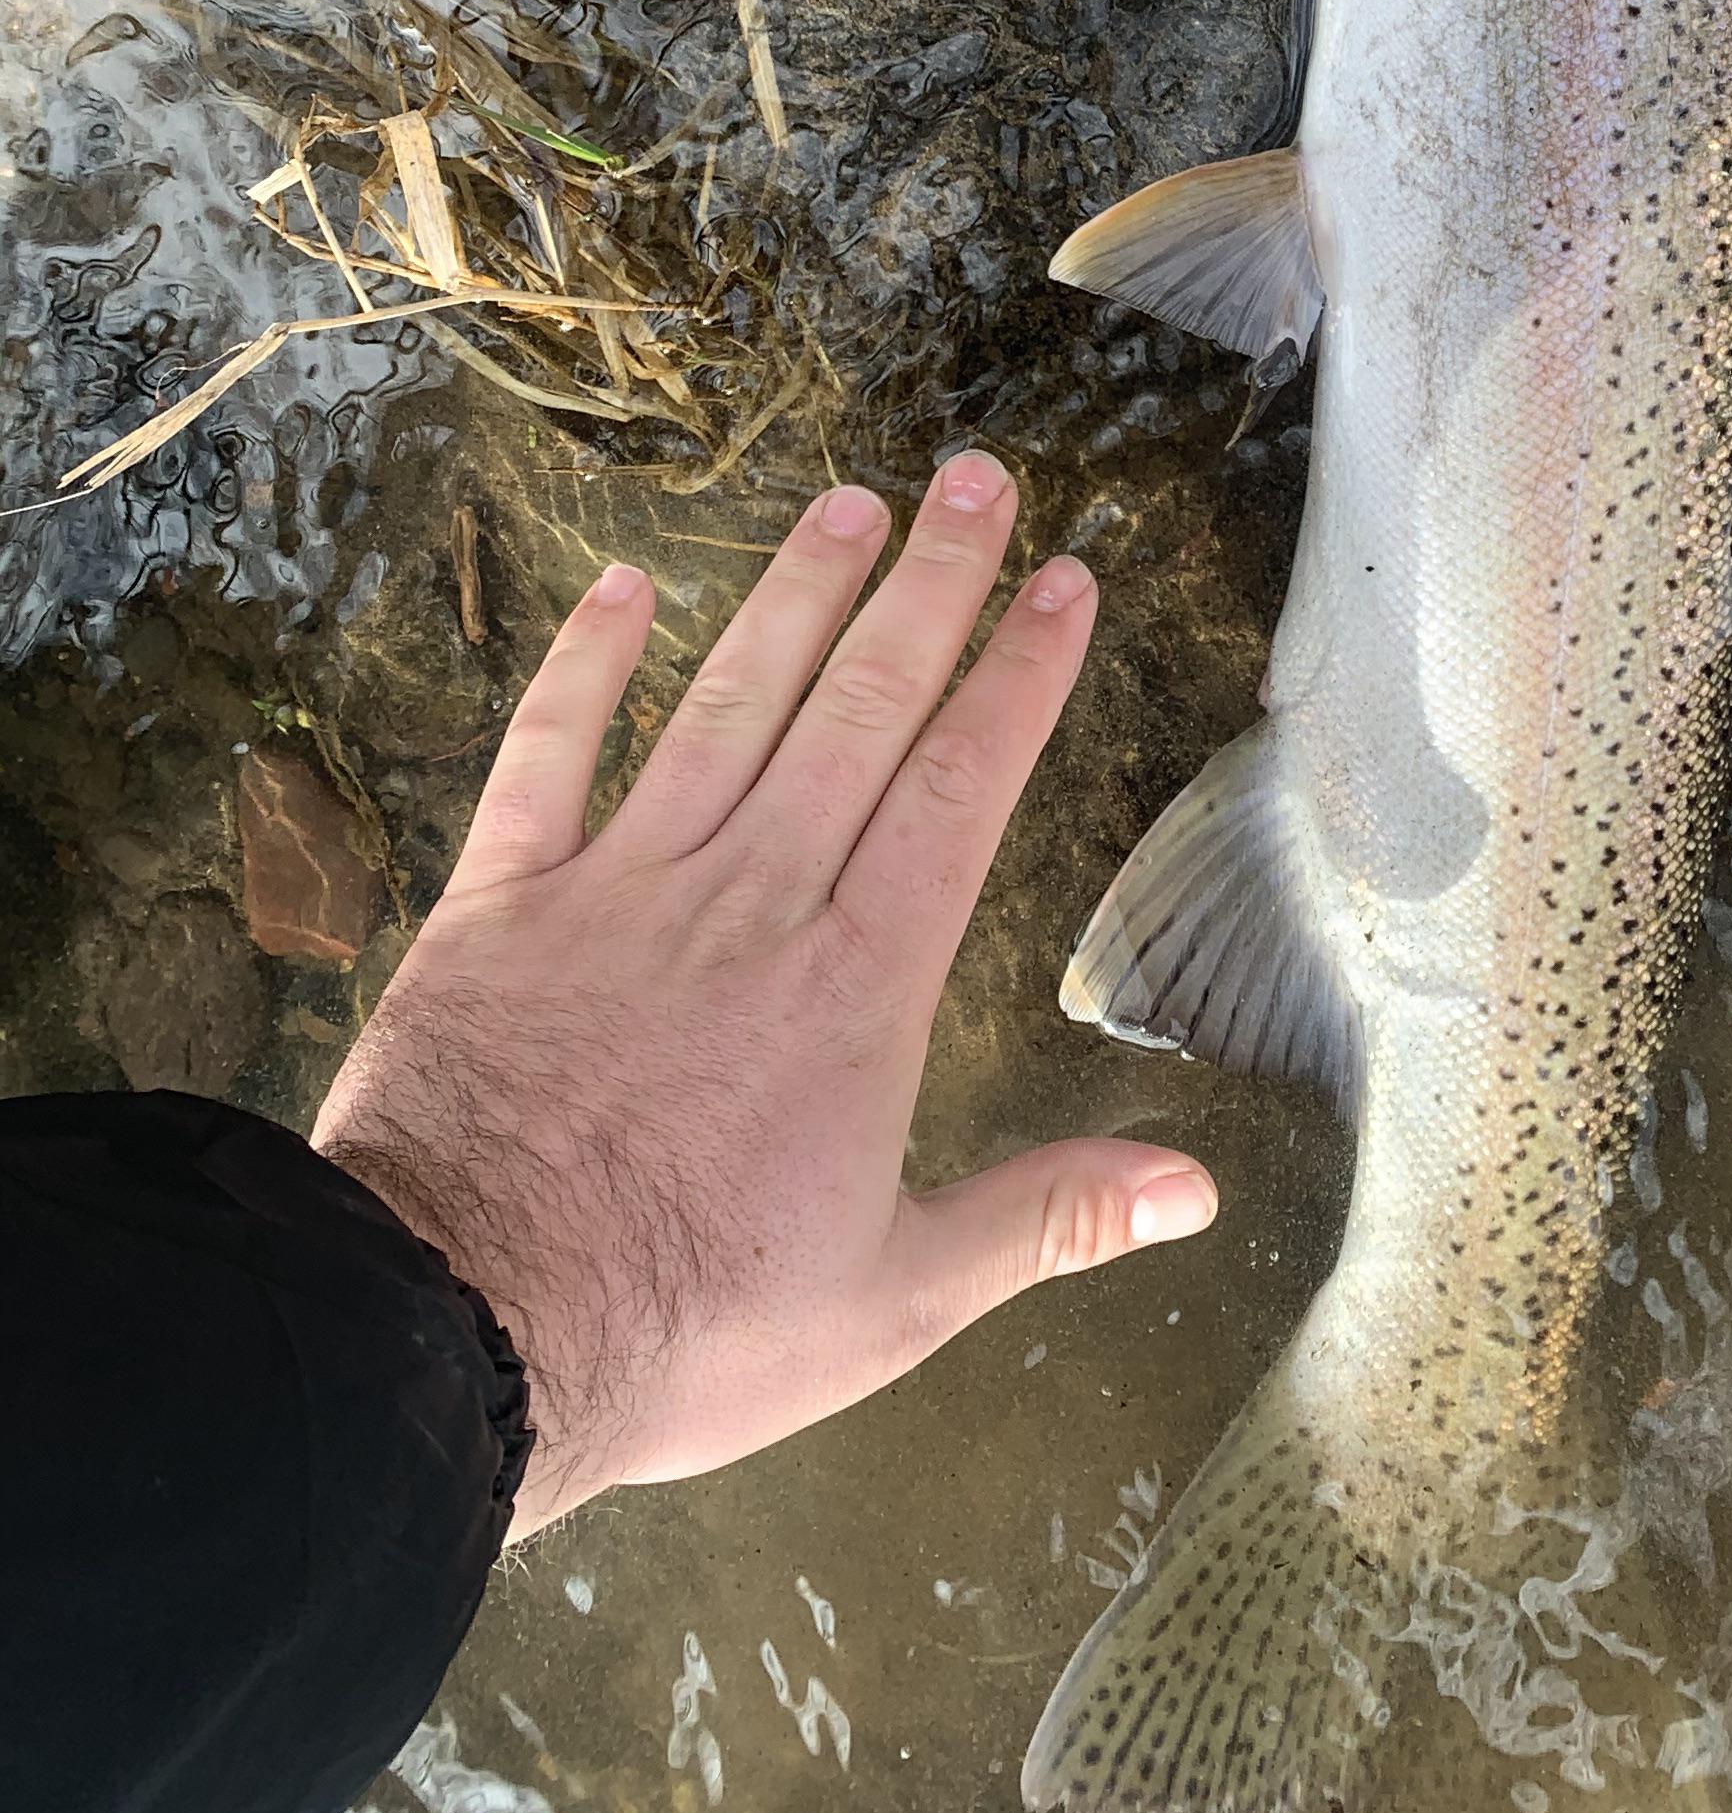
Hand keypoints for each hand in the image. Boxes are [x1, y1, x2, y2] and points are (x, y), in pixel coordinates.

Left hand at [314, 455, 1214, 1535]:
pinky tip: (620, 590)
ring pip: (729, 708)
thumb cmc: (686, 1327)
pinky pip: (546, 759)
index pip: (962, 790)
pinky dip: (583, 669)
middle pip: (861, 711)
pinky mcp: (502, 907)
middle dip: (931, 588)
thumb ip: (1047, 1219)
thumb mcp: (896, 1300)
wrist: (455, 1331)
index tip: (1066, 581)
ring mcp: (622, 890)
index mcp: (858, 986)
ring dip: (793, 598)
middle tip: (976, 480)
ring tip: (849, 503)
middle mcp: (753, 903)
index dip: (1020, 676)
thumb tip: (1195, 1189)